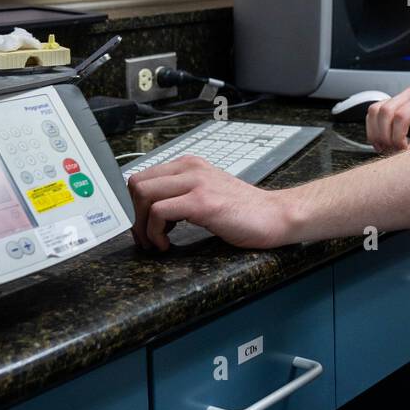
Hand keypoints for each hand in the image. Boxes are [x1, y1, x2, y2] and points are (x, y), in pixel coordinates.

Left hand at [127, 156, 292, 250]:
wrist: (275, 216)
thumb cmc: (243, 211)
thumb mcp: (206, 193)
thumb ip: (180, 194)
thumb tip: (148, 212)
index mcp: (189, 165)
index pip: (142, 176)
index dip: (135, 205)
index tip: (144, 227)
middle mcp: (190, 168)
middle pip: (136, 184)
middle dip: (135, 216)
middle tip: (147, 238)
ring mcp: (196, 183)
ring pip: (143, 195)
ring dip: (142, 226)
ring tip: (157, 242)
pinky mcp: (202, 202)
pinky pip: (159, 213)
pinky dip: (155, 234)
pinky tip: (168, 244)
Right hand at [366, 86, 409, 153]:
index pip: (401, 115)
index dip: (398, 136)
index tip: (404, 150)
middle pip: (385, 112)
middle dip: (386, 136)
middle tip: (395, 151)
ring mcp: (398, 98)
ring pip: (374, 112)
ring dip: (377, 134)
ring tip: (387, 148)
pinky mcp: (389, 106)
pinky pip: (371, 116)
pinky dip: (373, 132)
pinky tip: (383, 143)